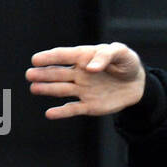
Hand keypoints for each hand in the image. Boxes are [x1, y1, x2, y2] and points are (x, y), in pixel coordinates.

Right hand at [27, 42, 145, 117]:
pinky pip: (73, 109)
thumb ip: (105, 56)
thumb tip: (89, 68)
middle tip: (29, 74)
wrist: (137, 83)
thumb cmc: (126, 62)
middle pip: (58, 73)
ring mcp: (82, 90)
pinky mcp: (89, 105)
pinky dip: (62, 112)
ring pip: (61, 89)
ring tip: (34, 88)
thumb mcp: (120, 53)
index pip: (63, 56)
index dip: (49, 57)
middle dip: (43, 74)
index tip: (36, 59)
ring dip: (47, 89)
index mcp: (83, 57)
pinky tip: (50, 114)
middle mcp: (79, 74)